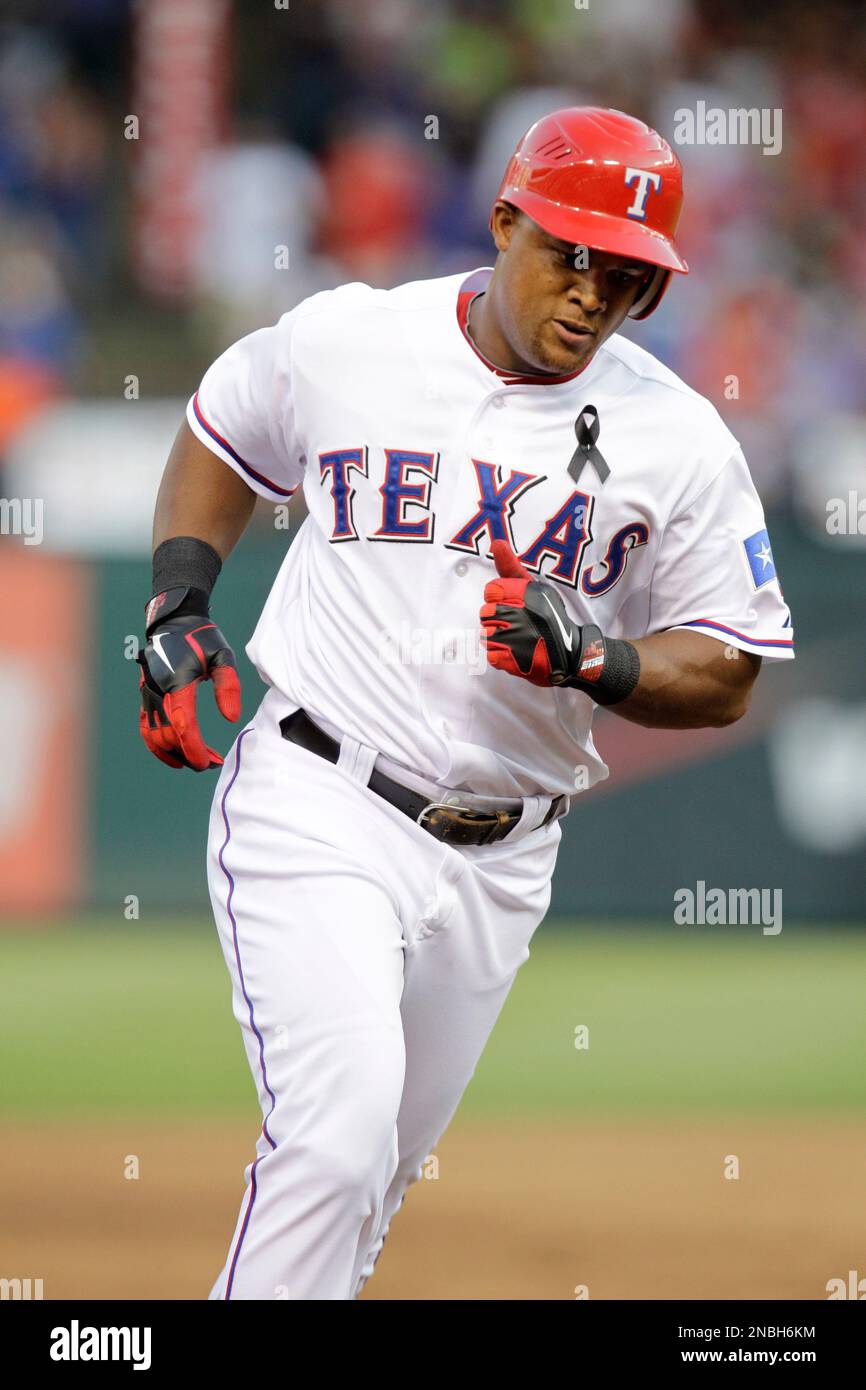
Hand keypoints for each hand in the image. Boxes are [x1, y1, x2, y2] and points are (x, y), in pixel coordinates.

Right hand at [137, 586, 240, 769]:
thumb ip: (229, 685)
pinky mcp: (145, 696)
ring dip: (175, 754)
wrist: (174, 621)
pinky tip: (175, 757)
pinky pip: (146, 728)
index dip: (194, 748)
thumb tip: (231, 718)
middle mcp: (159, 691)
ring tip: (198, 762)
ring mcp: (149, 695)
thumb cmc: (202, 638)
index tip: (208, 763)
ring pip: (155, 737)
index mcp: (178, 682)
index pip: (184, 725)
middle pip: (170, 736)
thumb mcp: (223, 655)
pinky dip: (157, 747)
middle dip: (190, 754)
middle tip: (213, 762)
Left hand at [480, 540, 604, 688]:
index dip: (500, 600)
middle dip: (499, 620)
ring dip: (501, 640)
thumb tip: (496, 542)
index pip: (490, 591)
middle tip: (520, 625)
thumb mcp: (534, 588)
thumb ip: (510, 567)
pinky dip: (503, 658)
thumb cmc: (549, 618)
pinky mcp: (511, 661)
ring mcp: (513, 638)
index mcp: (522, 593)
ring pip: (487, 635)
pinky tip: (518, 654)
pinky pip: (492, 656)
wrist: (570, 653)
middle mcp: (516, 613)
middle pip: (486, 613)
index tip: (516, 606)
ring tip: (520, 640)